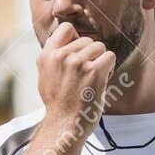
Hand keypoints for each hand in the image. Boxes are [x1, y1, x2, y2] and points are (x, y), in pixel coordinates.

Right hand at [37, 20, 115, 134]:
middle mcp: (61, 56)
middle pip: (87, 40)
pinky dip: (109, 69)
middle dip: (90, 56)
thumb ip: (52, 57)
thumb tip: (62, 38)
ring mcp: (77, 63)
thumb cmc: (58, 104)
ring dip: (100, 62)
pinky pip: (110, 56)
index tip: (77, 55)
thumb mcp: (44, 76)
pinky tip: (100, 82)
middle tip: (85, 76)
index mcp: (47, 55)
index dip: (75, 39)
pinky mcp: (93, 71)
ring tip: (92, 80)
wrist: (65, 126)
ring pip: (100, 47)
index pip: (66, 28)